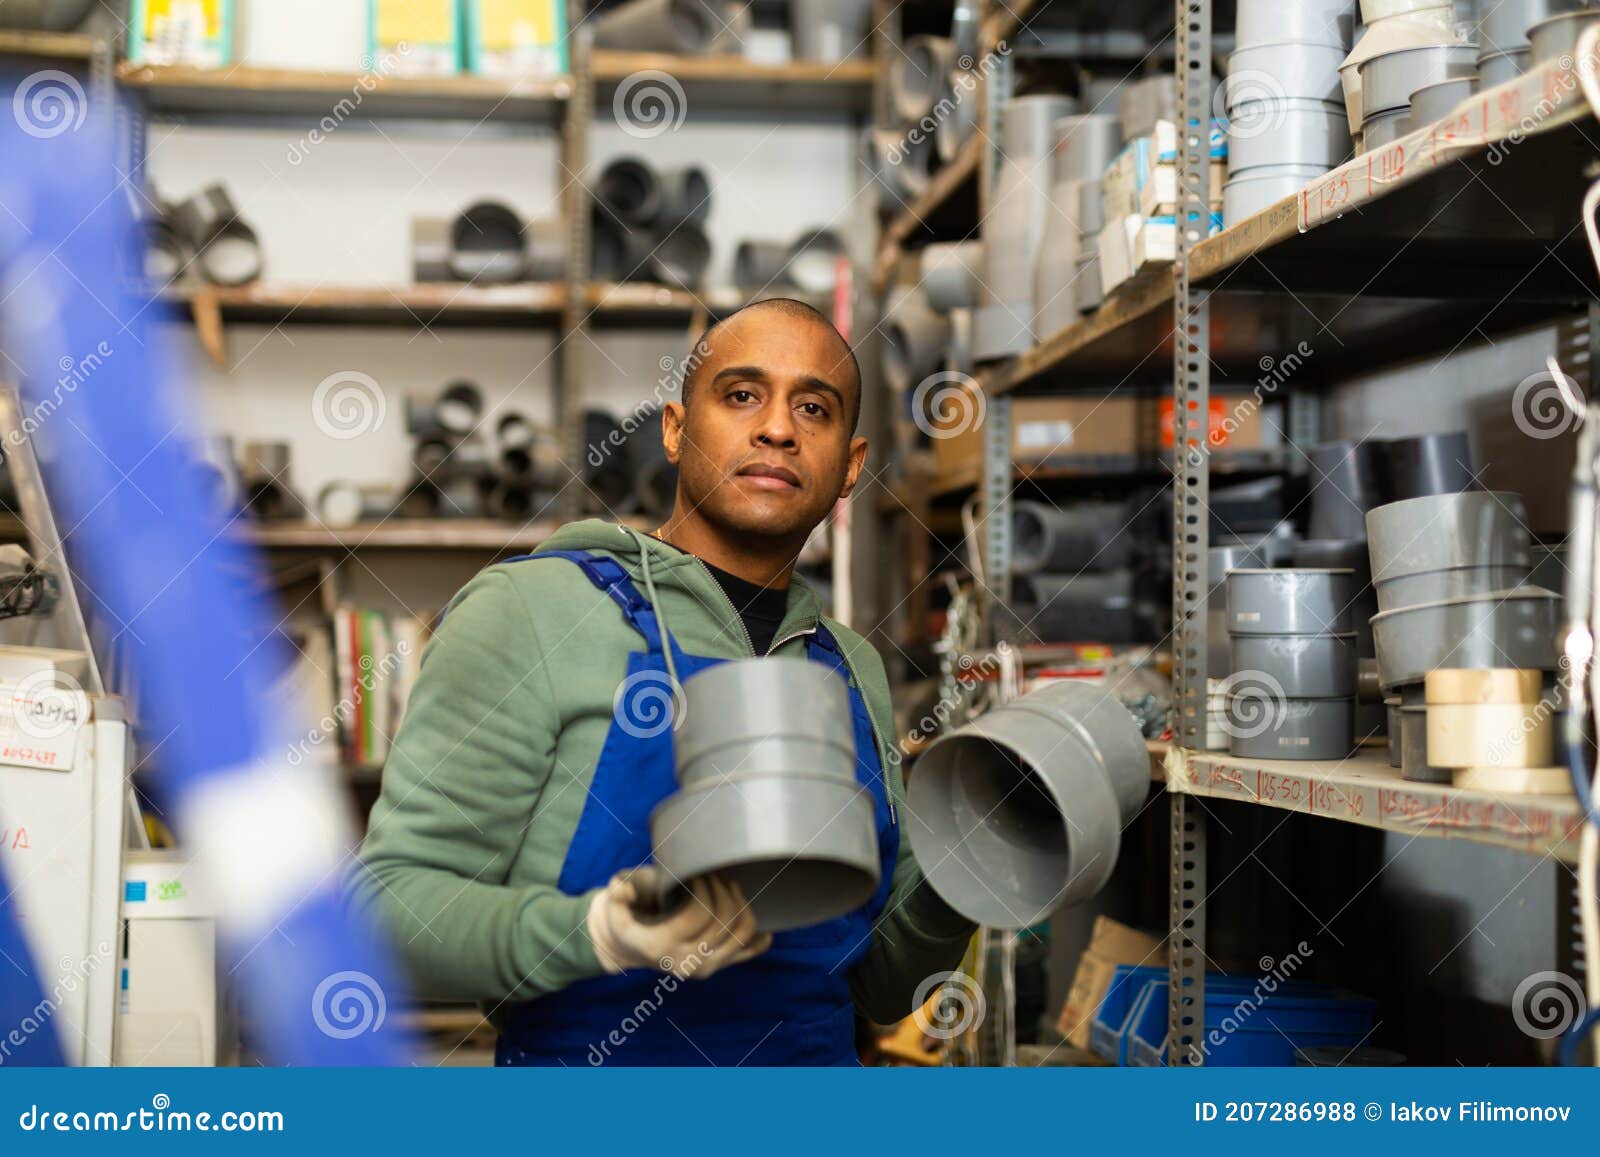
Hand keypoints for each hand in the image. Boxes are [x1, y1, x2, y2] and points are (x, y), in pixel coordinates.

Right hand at [586, 871, 771, 979]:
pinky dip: (759, 939)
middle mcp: (685, 963)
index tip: (698, 874)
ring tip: (730, 888)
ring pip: (740, 935)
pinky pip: (747, 954)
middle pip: (722, 922)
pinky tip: (764, 926)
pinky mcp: (715, 968)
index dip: (703, 889)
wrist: (627, 948)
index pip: (698, 915)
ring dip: (741, 906)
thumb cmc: (625, 918)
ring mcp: (703, 969)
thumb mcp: (614, 904)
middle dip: (723, 891)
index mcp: (661, 947)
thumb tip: (624, 890)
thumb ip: (619, 892)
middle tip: (714, 876)